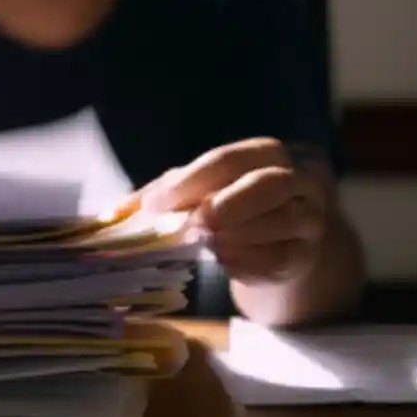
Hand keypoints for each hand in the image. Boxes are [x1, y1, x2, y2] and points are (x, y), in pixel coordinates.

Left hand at [140, 137, 326, 285]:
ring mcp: (308, 218)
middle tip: (191, 225)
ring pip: (279, 222)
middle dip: (225, 205)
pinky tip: (223, 264)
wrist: (277, 239)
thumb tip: (109, 216)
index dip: (189, 182)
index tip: (155, 206)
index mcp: (264, 153)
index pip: (227, 160)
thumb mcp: (196, 190)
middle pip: (267, 185)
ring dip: (234, 236)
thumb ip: (158, 196)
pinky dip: (246, 262)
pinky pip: (280, 259)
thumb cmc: (228, 204)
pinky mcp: (305, 256)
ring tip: (203, 245)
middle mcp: (296, 179)